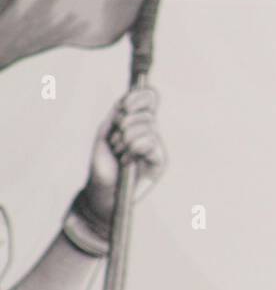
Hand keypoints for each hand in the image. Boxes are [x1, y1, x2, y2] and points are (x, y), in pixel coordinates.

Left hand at [83, 86, 166, 224]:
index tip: (123, 106)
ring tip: (119, 153)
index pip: (149, 99)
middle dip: (125, 124)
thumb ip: (116, 116)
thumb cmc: (102, 165)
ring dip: (126, 139)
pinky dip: (133, 149)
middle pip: (146, 113)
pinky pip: (149, 143)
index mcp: (137, 122)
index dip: (139, 97)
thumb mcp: (105, 134)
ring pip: (148, 127)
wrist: (103, 192)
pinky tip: (127, 161)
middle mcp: (150, 132)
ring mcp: (156, 146)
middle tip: (115, 141)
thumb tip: (127, 103)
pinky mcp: (159, 160)